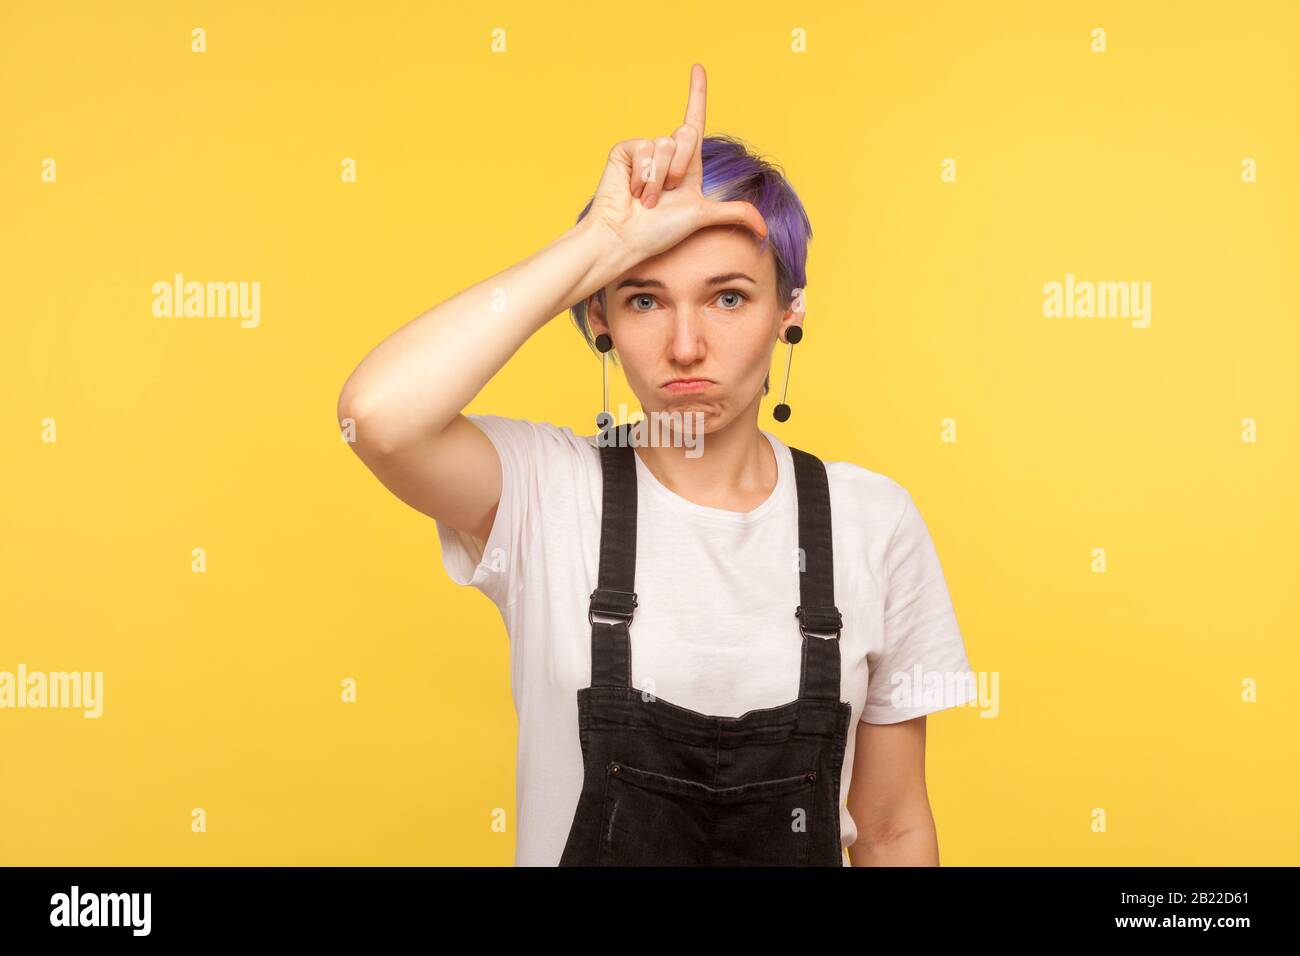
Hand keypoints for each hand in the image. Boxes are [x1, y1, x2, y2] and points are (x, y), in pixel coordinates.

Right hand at [582, 64, 768, 262]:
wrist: (626, 239)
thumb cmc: (659, 232)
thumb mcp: (702, 216)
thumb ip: (735, 214)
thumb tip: (765, 230)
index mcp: (686, 164)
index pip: (694, 120)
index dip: (697, 93)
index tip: (698, 67)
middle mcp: (665, 153)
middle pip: (688, 133)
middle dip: (681, 167)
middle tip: (666, 194)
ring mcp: (644, 150)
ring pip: (665, 144)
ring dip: (659, 179)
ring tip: (646, 199)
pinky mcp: (625, 150)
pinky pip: (644, 148)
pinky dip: (642, 176)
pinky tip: (632, 190)